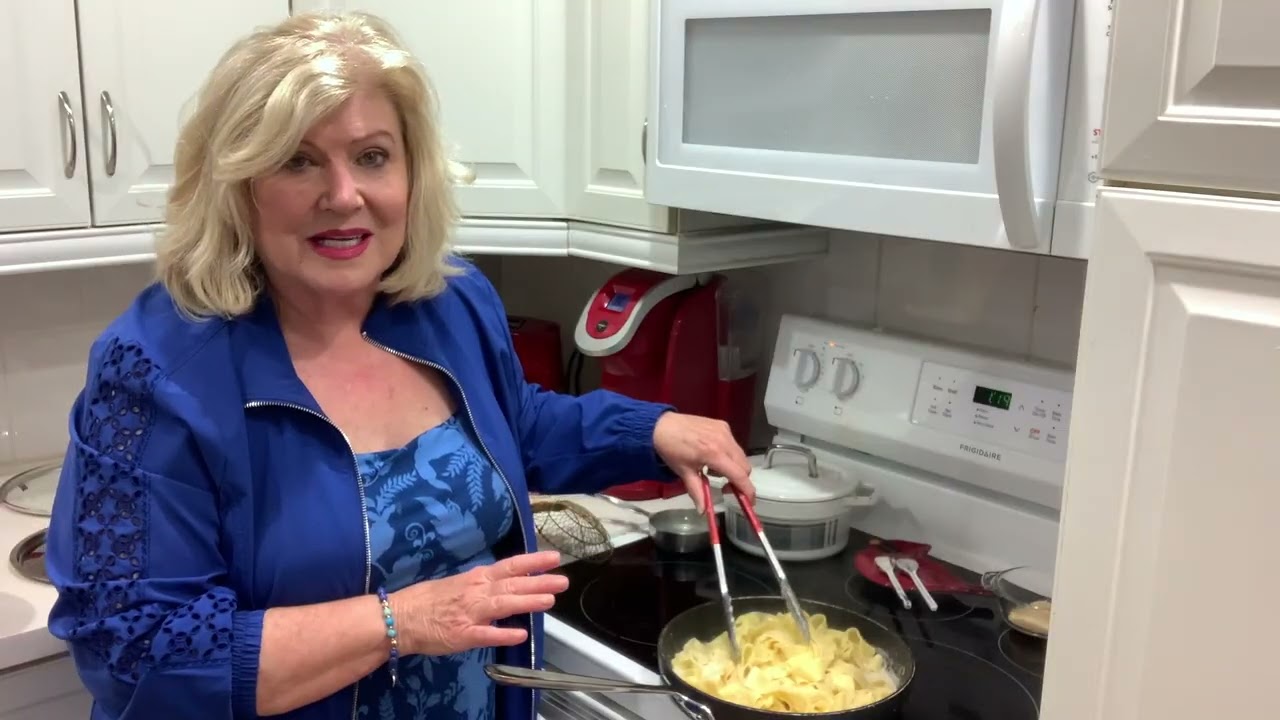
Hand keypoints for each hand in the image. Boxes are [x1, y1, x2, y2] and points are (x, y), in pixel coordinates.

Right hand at [390, 550, 567, 655]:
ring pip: (503, 605)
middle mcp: (476, 592)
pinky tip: (520, 634)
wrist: (400, 617)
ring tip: (549, 600)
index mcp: (476, 578)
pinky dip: (503, 633)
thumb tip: (504, 583)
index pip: (510, 566)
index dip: (533, 562)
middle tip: (563, 580)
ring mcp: (470, 613)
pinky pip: (485, 634)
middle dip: (539, 582)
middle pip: (512, 584)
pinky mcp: (462, 635)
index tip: (554, 557)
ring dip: (527, 602)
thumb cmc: (428, 600)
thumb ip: (482, 585)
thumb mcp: (458, 584)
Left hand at [652, 412, 753, 513]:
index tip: (749, 502)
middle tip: (725, 487)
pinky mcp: (722, 425)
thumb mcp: (684, 473)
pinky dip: (728, 454)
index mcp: (714, 454)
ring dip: (734, 467)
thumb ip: (697, 493)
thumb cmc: (671, 450)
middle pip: (744, 466)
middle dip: (739, 480)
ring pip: (740, 455)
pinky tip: (713, 455)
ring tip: (713, 470)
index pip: (739, 476)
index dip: (747, 491)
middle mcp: (724, 441)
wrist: (661, 426)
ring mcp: (724, 431)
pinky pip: (733, 444)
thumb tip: (703, 511)